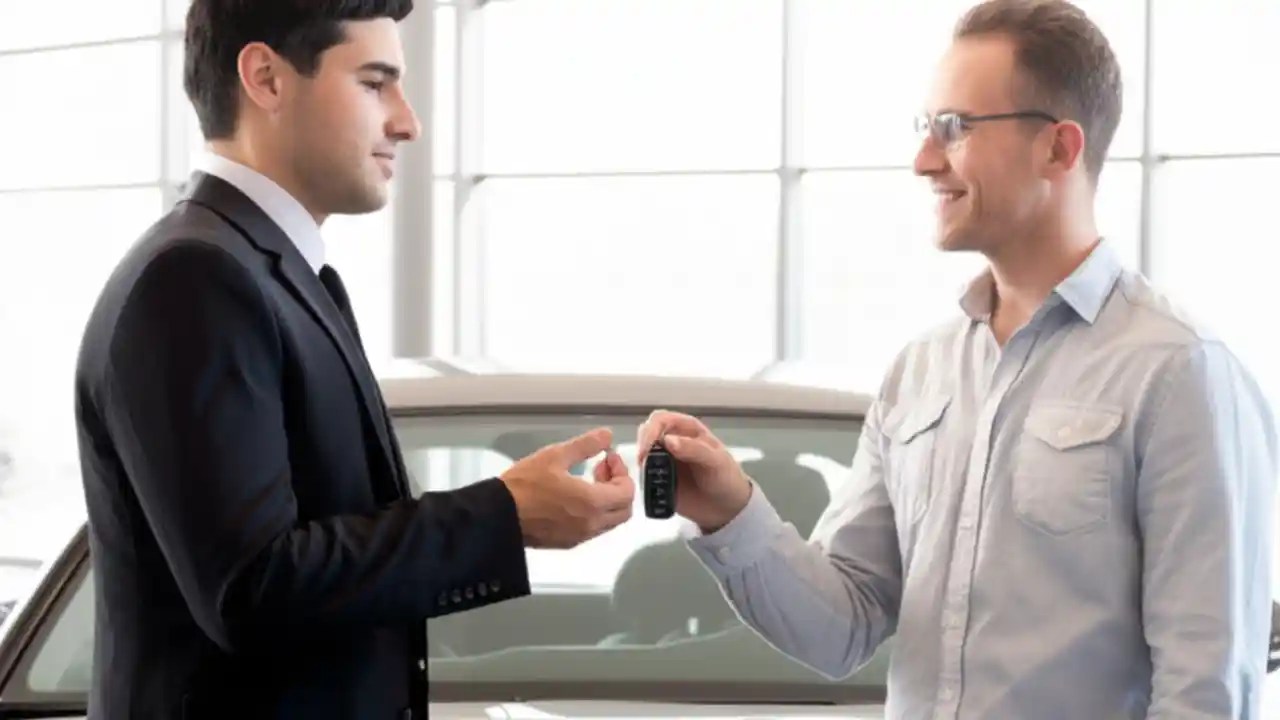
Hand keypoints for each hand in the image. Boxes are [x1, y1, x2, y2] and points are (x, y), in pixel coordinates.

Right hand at [500, 427, 634, 548]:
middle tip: (601, 469)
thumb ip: (586, 445)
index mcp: (592, 503)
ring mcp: (580, 537)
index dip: (622, 471)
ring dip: (607, 500)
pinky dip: (594, 513)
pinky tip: (574, 498)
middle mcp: (591, 524)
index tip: (607, 457)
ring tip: (586, 481)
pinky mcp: (567, 543)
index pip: (627, 492)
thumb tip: (607, 435)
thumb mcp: (555, 456)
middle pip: (623, 510)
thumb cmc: (525, 485)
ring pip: (609, 521)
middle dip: (618, 487)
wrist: (498, 516)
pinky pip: (593, 529)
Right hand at [637, 410, 751, 532]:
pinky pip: (643, 474)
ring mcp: (664, 460)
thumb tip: (668, 440)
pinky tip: (649, 485)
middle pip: (646, 433)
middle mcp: (672, 441)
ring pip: (642, 453)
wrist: (726, 507)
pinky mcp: (658, 479)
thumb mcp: (716, 461)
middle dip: (642, 445)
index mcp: (687, 429)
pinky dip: (641, 478)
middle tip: (645, 463)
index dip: (651, 430)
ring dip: (641, 462)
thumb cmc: (726, 477)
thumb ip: (694, 449)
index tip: (649, 448)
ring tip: (648, 476)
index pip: (661, 419)